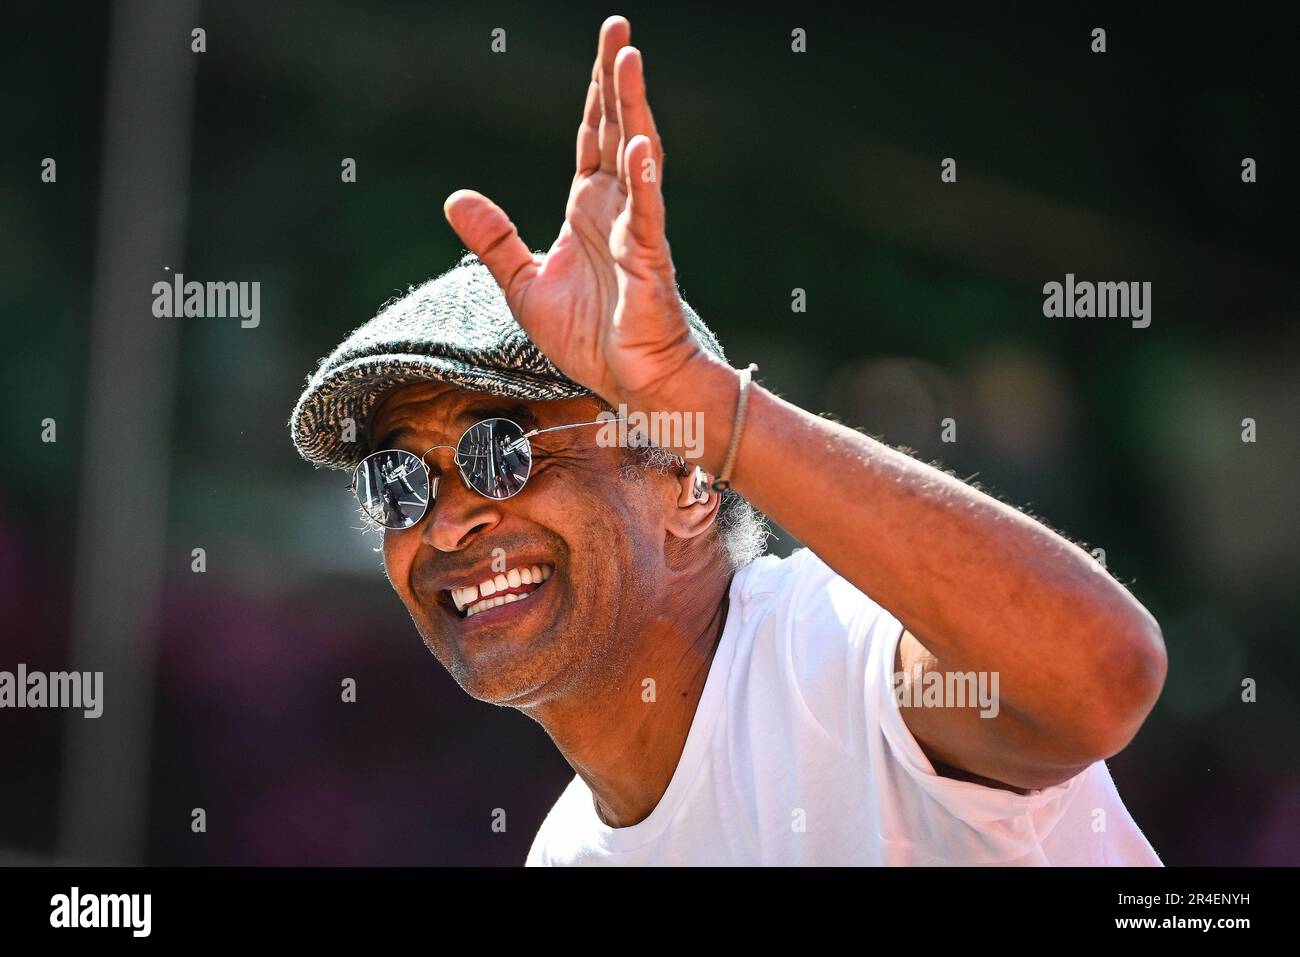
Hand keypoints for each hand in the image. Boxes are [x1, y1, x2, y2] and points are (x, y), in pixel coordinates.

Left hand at [442, 15, 699, 409]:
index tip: (607, 47)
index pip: (592, 137)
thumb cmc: (589, 337)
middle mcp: (616, 209)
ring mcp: (636, 231)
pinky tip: (638, 146)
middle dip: (617, 80)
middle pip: (616, 131)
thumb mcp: (523, 285)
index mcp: (589, 209)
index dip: (595, 92)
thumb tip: (455, 198)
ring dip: (633, 111)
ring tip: (628, 63)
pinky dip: (642, 182)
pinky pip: (646, 216)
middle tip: (619, 30)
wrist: (629, 382)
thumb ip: (495, 239)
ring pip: (636, 159)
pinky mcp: (648, 263)